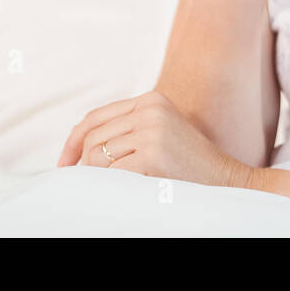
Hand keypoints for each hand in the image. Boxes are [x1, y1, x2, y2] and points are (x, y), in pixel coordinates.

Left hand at [55, 90, 254, 188]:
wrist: (225, 180)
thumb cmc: (189, 164)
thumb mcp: (159, 132)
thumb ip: (128, 128)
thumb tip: (79, 148)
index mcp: (151, 99)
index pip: (95, 116)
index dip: (73, 141)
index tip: (64, 164)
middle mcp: (150, 109)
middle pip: (93, 137)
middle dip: (85, 164)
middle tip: (87, 184)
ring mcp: (152, 130)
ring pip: (98, 155)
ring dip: (98, 176)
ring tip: (116, 187)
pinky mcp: (152, 154)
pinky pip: (111, 173)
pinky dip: (108, 185)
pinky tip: (122, 191)